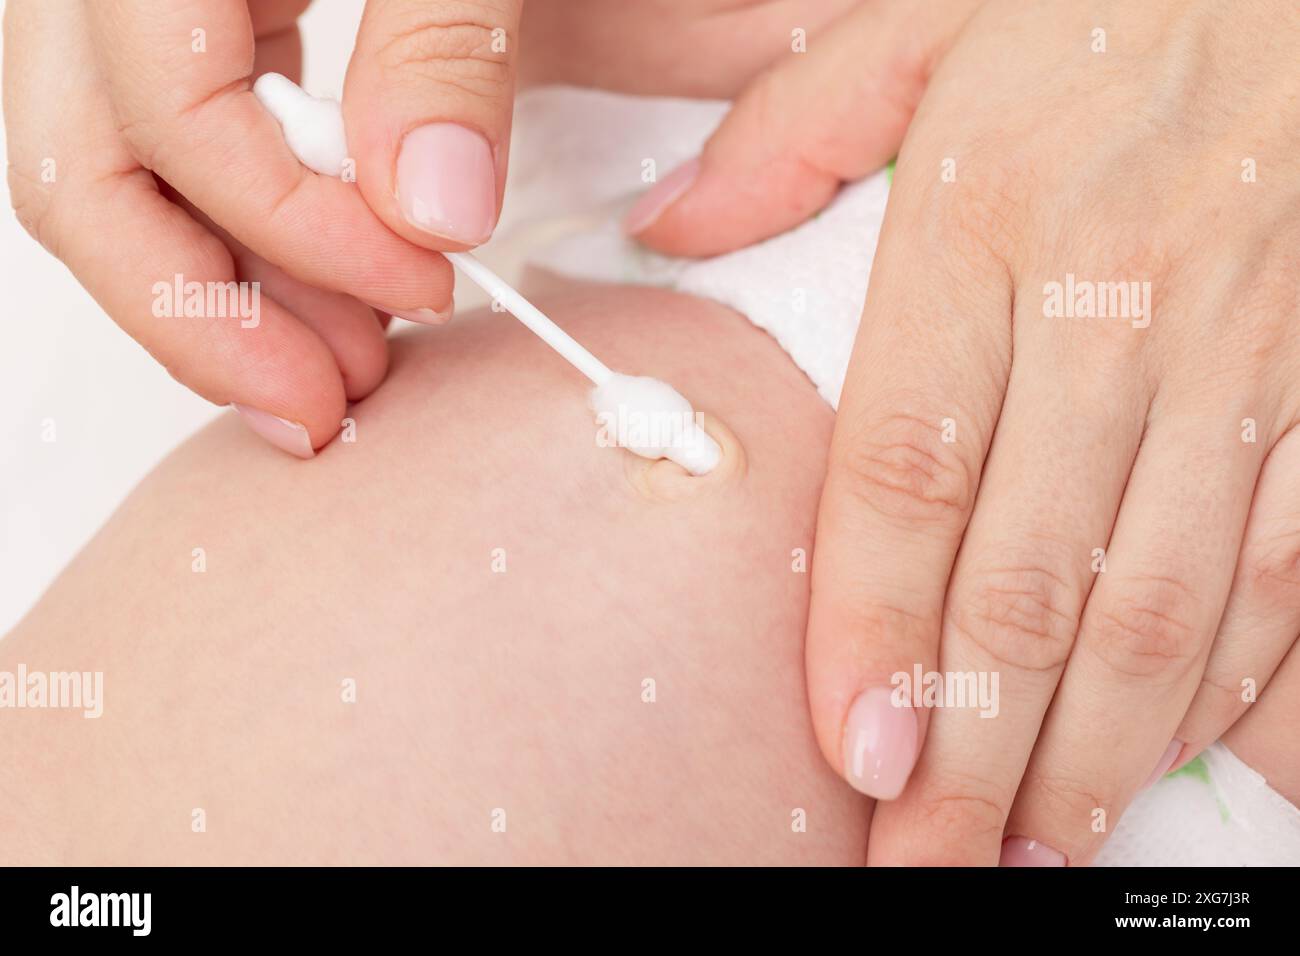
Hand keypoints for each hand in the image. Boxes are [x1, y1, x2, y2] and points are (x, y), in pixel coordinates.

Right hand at [4, 0, 520, 455]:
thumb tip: (433, 208)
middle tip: (321, 406)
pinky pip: (162, 154)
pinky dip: (237, 240)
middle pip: (81, 168)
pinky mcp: (181, 14)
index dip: (291, 229)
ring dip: (218, 297)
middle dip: (204, 314)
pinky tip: (321, 287)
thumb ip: (448, 40)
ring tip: (337, 368)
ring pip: (110, 178)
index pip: (166, 108)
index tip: (422, 286)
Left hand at [633, 0, 1299, 864]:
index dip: (876, 626)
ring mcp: (1251, 349)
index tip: (852, 751)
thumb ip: (792, 130)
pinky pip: (1296, 556)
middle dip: (980, 743)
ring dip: (1103, 746)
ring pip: (1173, 596)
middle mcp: (1124, 300)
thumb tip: (671, 223)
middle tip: (927, 855)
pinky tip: (1192, 756)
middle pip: (1036, 572)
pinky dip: (1247, 674)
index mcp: (991, 215)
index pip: (911, 467)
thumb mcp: (926, 18)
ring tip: (1038, 847)